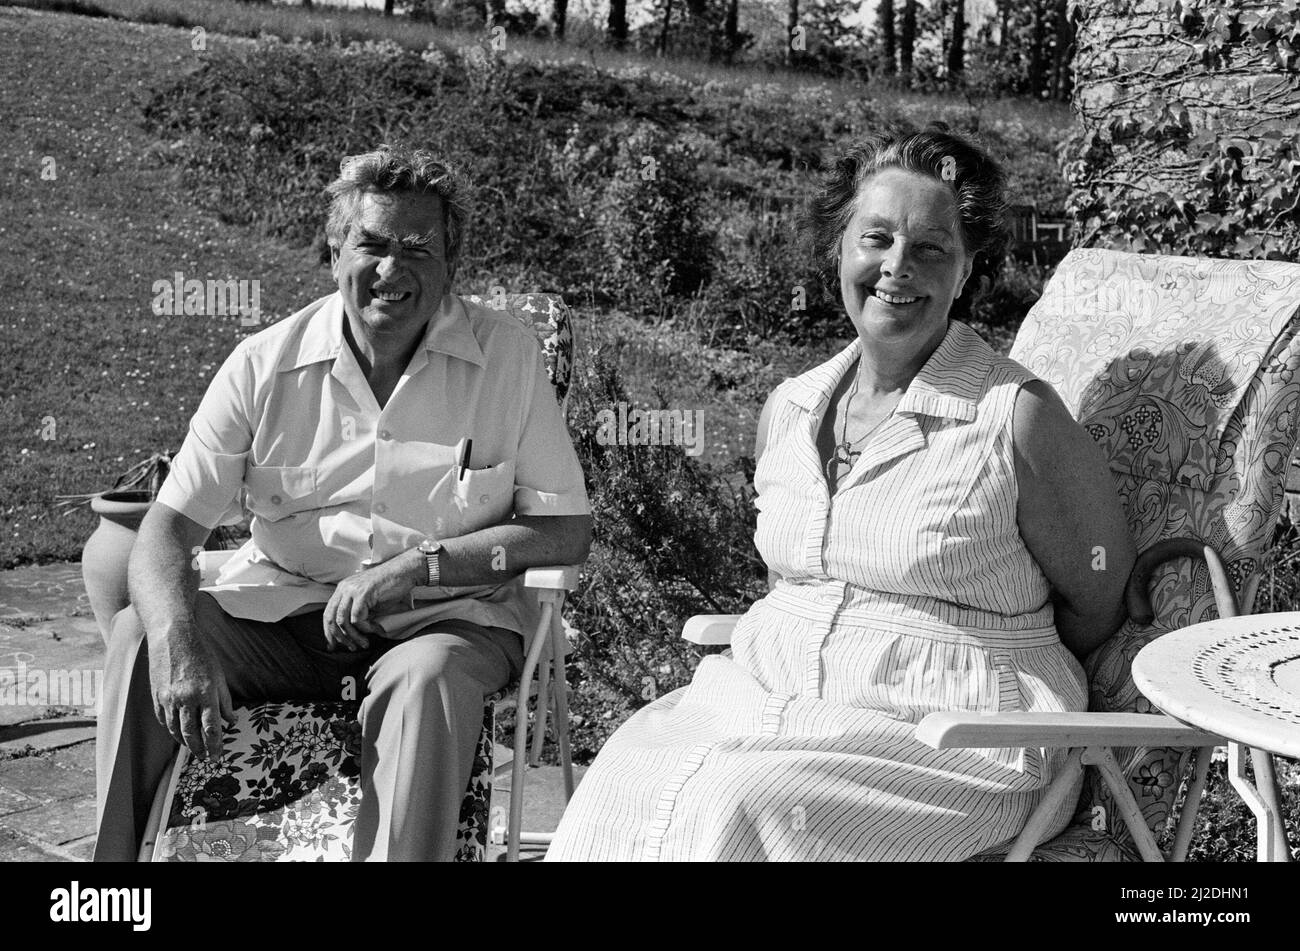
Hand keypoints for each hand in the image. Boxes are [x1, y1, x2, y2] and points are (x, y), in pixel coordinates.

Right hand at [148, 626, 234, 760]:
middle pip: (191, 734)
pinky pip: (163, 720)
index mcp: (205, 693)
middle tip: (206, 758)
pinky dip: (171, 730)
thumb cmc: (200, 654)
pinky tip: (178, 733)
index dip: (215, 745)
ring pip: (175, 730)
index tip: (218, 756)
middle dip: (200, 749)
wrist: (172, 637)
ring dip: (185, 743)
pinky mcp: (156, 696)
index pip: (211, 728)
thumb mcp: (219, 676)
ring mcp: (168, 699)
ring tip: (193, 749)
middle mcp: (186, 699)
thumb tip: (231, 721)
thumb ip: (225, 701)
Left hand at [323, 549, 422, 651]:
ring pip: (343, 621)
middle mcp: (344, 588)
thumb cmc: (391, 586)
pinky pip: (357, 619)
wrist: (404, 571)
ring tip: (363, 643)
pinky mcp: (362, 594)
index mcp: (343, 588)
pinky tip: (374, 629)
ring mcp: (352, 590)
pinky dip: (365, 628)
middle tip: (350, 647)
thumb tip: (351, 632)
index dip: (329, 631)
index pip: (328, 613)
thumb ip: (358, 611)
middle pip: (331, 618)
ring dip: (353, 636)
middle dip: (339, 637)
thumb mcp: (369, 600)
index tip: (334, 645)